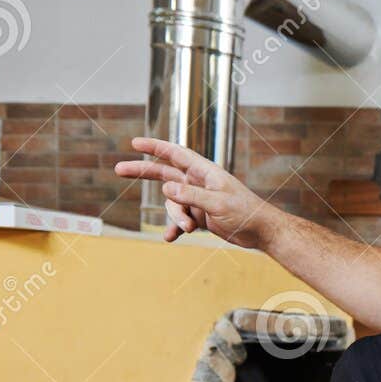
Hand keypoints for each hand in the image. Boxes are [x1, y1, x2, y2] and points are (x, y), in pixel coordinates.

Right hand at [113, 137, 278, 246]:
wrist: (262, 232)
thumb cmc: (245, 213)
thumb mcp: (217, 204)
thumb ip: (192, 196)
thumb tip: (166, 188)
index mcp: (205, 172)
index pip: (176, 154)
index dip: (155, 147)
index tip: (135, 143)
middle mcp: (199, 182)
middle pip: (165, 173)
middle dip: (143, 172)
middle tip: (118, 170)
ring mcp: (199, 199)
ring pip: (173, 203)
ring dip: (176, 216)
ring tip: (189, 227)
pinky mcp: (201, 215)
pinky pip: (181, 220)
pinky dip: (176, 228)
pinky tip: (171, 238)